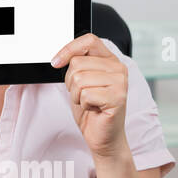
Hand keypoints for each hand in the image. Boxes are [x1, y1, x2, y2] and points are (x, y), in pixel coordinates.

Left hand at [50, 33, 129, 159]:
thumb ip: (77, 65)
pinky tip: (93, 109)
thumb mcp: (81, 82)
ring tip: (88, 102)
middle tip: (82, 95)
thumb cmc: (92, 110)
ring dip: (76, 95)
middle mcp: (118, 69)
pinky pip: (86, 94)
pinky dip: (83, 104)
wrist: (103, 137)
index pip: (89, 40)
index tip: (56, 62)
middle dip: (71, 82)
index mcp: (110, 60)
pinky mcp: (118, 98)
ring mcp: (120, 83)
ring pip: (80, 79)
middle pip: (78, 63)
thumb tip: (59, 58)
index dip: (69, 49)